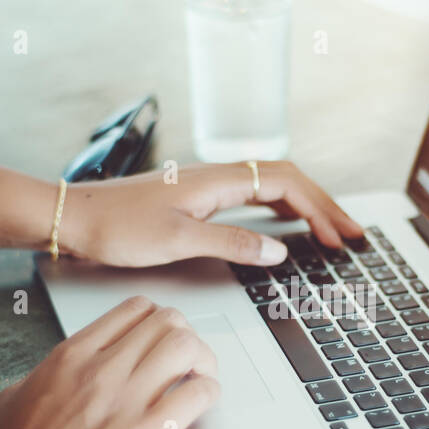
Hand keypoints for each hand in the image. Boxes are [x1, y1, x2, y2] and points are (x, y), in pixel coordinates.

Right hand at [0, 297, 217, 428]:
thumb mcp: (16, 396)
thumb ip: (48, 376)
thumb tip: (62, 374)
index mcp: (69, 357)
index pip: (134, 310)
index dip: (158, 324)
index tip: (163, 345)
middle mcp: (99, 370)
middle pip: (168, 321)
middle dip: (187, 338)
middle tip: (189, 366)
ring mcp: (122, 401)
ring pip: (186, 346)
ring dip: (203, 361)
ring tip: (198, 382)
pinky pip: (195, 395)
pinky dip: (207, 395)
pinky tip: (200, 407)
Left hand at [57, 160, 364, 267]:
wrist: (75, 218)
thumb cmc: (117, 227)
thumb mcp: (178, 241)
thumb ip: (232, 245)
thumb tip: (278, 252)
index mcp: (218, 181)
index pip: (286, 184)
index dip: (320, 210)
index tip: (340, 238)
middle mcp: (217, 177)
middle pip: (287, 181)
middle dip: (325, 206)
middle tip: (353, 233)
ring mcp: (207, 187)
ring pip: (271, 187)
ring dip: (305, 206)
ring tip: (330, 230)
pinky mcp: (197, 199)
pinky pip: (252, 197)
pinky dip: (280, 209)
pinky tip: (285, 226)